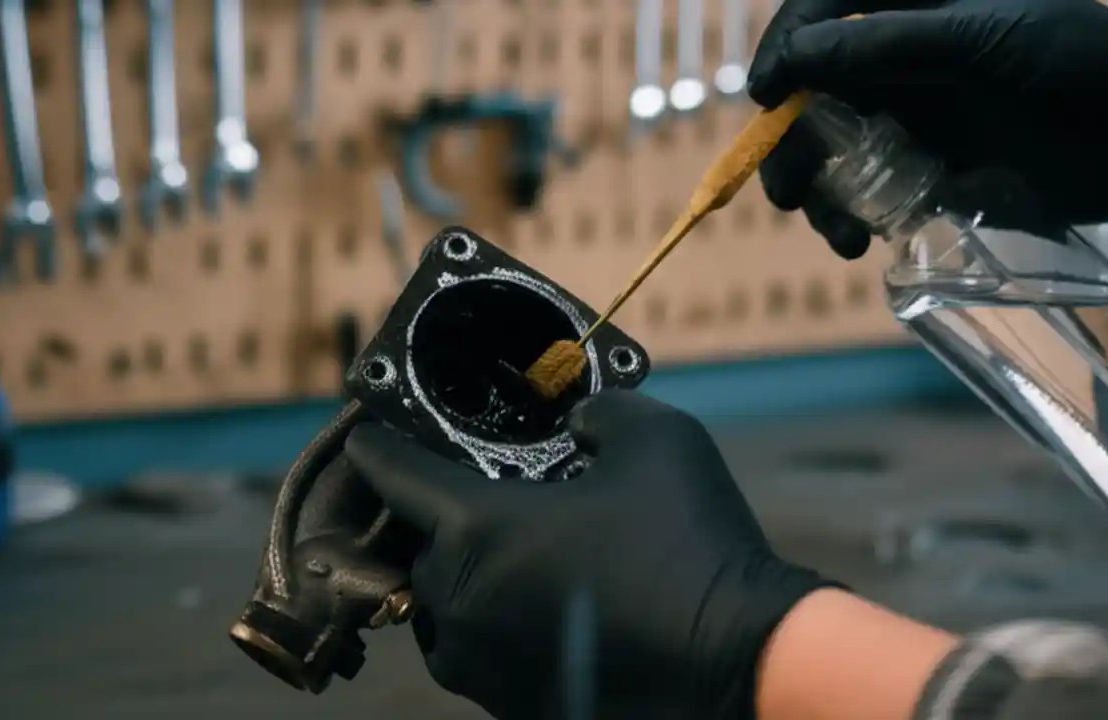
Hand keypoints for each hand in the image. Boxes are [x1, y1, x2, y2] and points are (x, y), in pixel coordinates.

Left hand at [344, 390, 835, 719]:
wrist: (740, 662)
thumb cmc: (691, 547)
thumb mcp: (656, 440)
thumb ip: (601, 412)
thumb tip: (580, 422)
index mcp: (476, 530)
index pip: (392, 475)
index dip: (378, 444)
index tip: (367, 431)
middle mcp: (461, 602)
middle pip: (418, 547)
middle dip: (439, 519)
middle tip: (481, 492)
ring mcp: (482, 664)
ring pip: (443, 609)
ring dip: (464, 577)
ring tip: (515, 555)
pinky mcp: (510, 705)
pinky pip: (480, 652)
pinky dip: (496, 623)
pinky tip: (547, 604)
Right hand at [749, 0, 1107, 258]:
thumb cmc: (1080, 67)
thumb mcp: (980, 41)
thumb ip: (884, 45)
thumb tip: (792, 59)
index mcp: (916, 2)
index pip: (824, 8)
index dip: (786, 46)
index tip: (767, 96)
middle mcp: (903, 51)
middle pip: (812, 87)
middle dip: (790, 141)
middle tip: (787, 193)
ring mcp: (915, 110)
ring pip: (829, 144)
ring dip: (818, 191)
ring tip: (841, 235)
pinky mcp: (928, 164)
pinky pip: (864, 186)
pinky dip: (851, 213)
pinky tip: (862, 238)